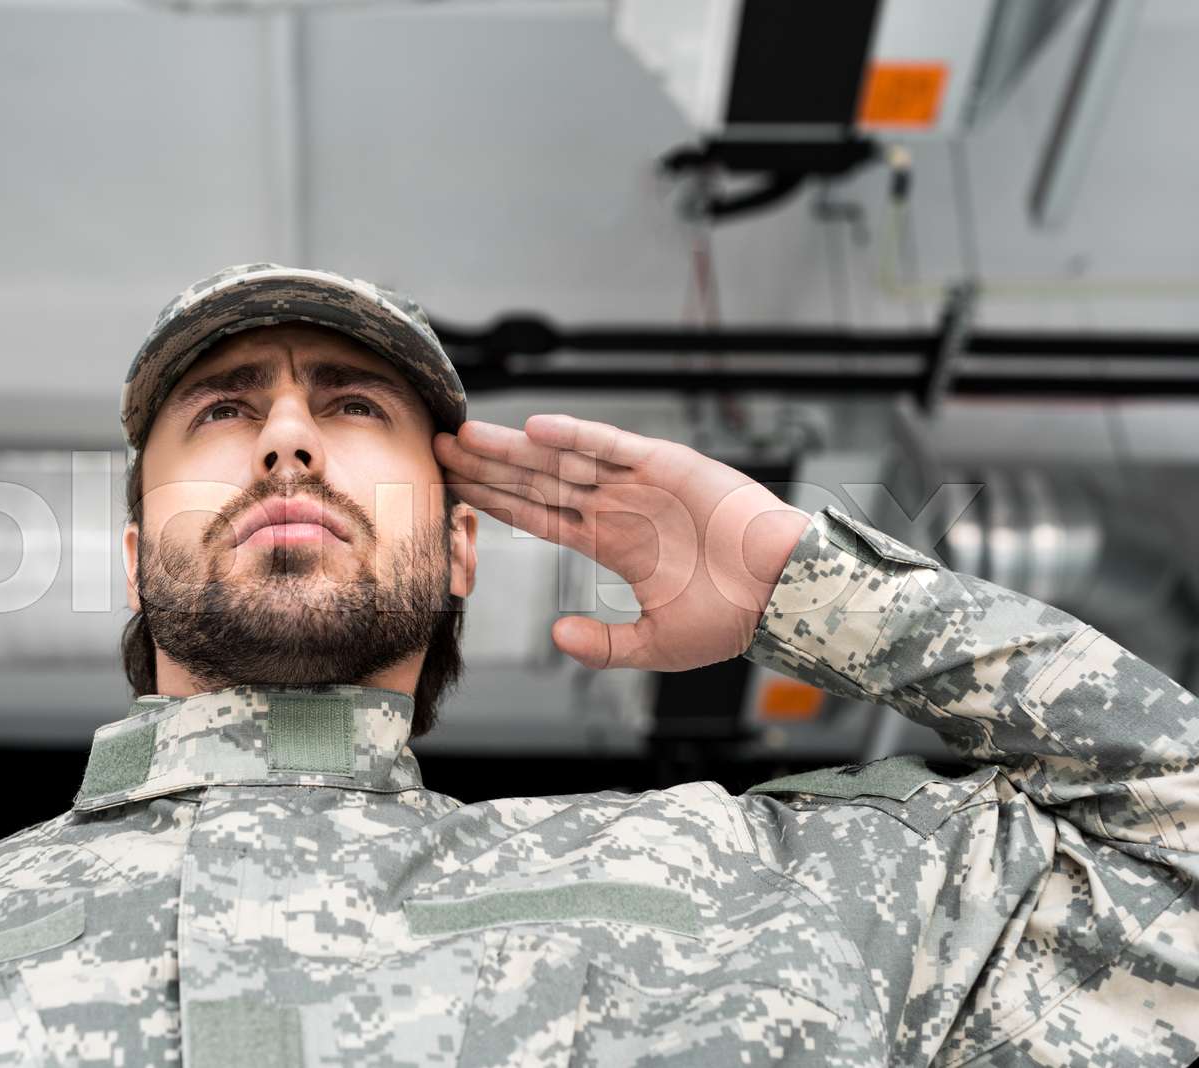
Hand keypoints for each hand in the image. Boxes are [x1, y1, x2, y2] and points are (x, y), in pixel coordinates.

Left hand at [434, 415, 810, 672]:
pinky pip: (612, 445)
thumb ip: (602, 645)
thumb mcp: (653, 644)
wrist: (783, 594)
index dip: (493, 501)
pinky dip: (576, 434)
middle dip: (488, 466)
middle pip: (537, 480)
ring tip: (467, 434)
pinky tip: (536, 428)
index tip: (452, 489)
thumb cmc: (728, 618)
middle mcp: (615, 506)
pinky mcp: (667, 465)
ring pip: (563, 458)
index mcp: (609, 541)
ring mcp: (638, 483)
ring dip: (516, 447)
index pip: (536, 516)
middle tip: (439, 448)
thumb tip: (556, 636)